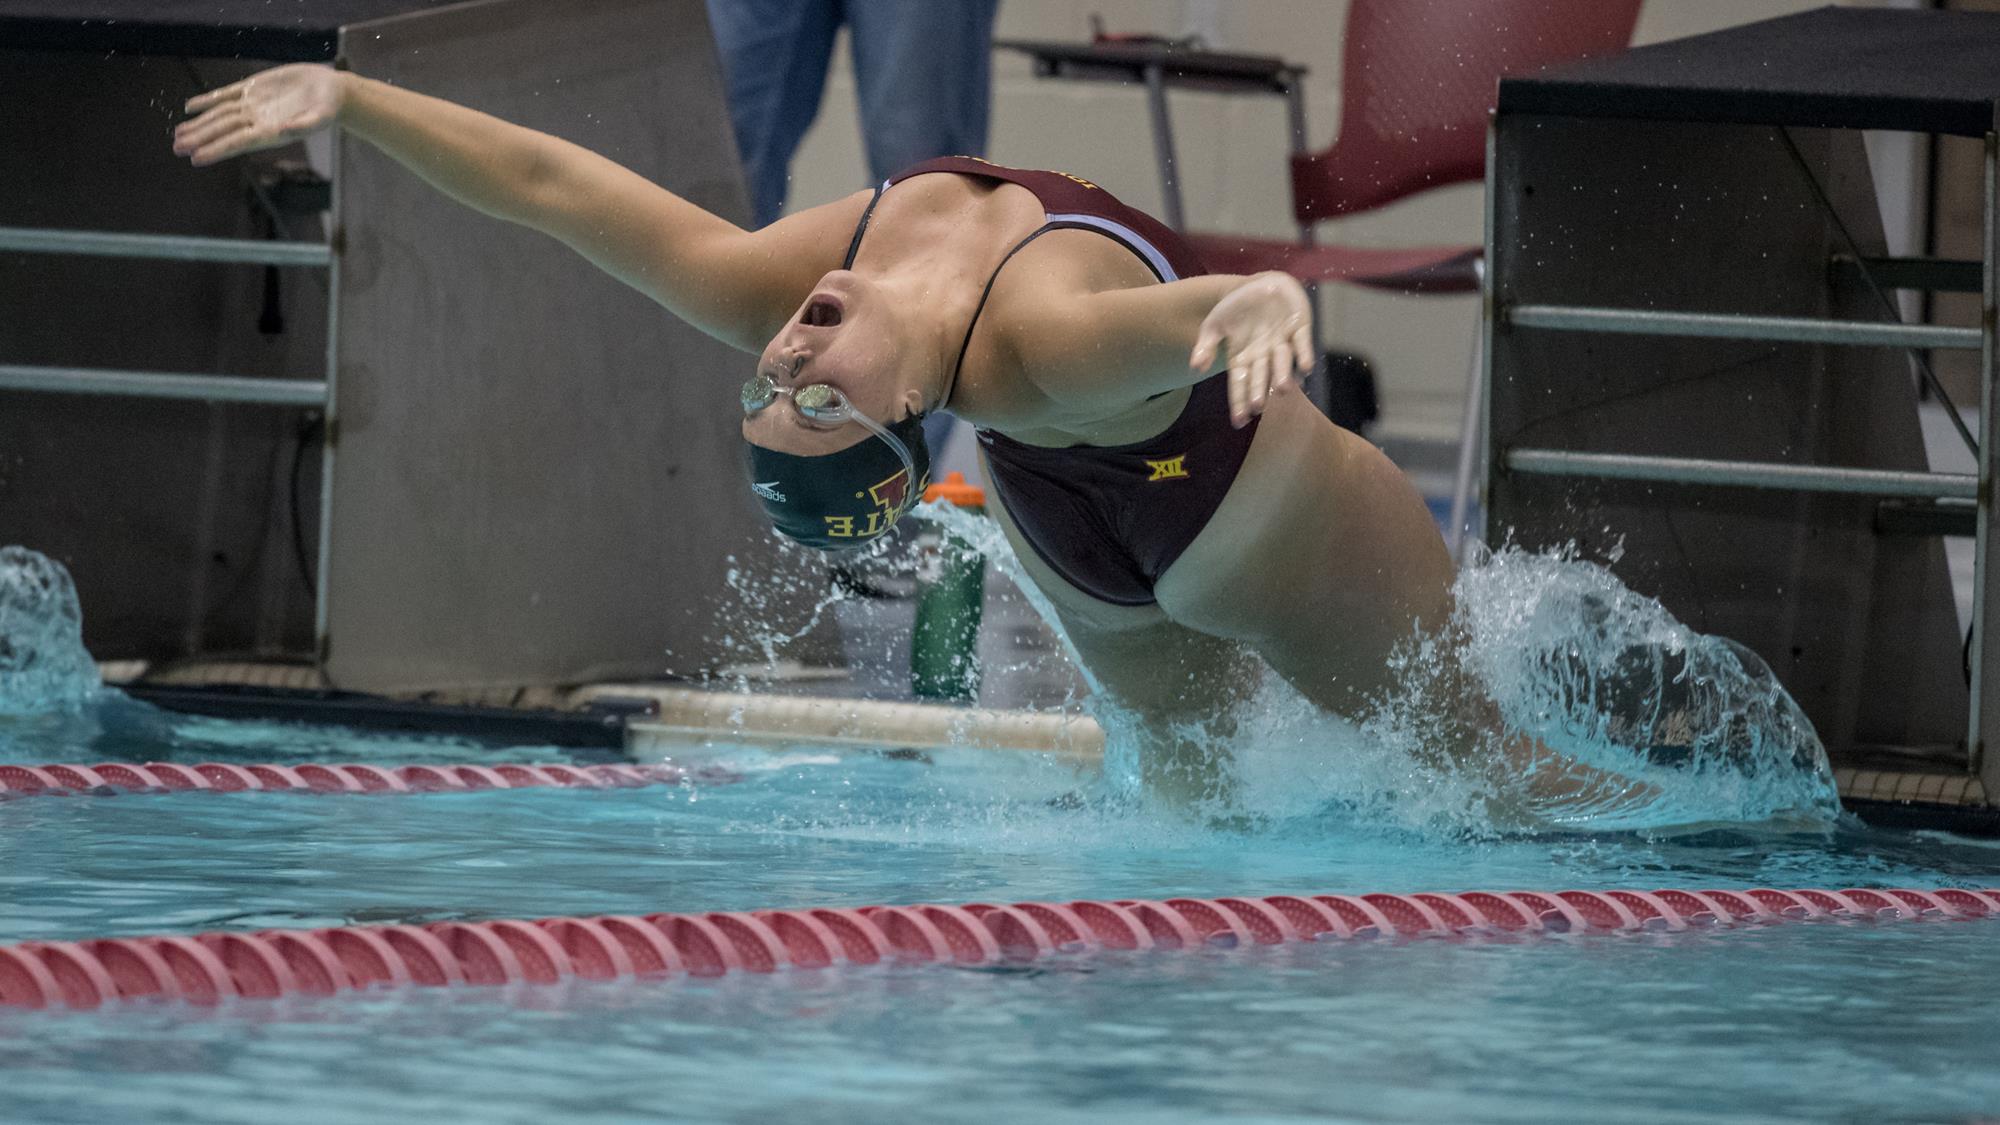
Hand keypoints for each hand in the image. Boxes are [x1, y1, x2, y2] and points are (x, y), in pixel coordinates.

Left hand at [173, 64, 346, 166]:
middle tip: (177, 148)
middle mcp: (258, 120)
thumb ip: (305, 125)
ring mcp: (253, 104)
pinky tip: (191, 106)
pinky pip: (225, 95)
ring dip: (199, 124)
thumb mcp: (322, 116)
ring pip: (219, 115)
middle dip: (199, 138)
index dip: (216, 150)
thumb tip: (286, 130)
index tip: (196, 159)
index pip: (237, 142)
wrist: (331, 90)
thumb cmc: (329, 107)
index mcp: (271, 131)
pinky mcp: (253, 87)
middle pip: (222, 130)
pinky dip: (208, 100)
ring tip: (178, 134)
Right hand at [1189, 271, 1313, 427]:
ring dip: (1282, 375)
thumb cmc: (1236, 309)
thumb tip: (1195, 368)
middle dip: (1259, 391)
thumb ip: (1205, 346)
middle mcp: (1263, 355)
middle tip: (1258, 407)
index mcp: (1242, 357)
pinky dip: (1304, 354)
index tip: (1239, 421)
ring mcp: (1282, 342)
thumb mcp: (1214, 325)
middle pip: (1261, 376)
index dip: (1239, 401)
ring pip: (1282, 362)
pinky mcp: (1299, 329)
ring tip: (1282, 389)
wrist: (1261, 285)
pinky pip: (1302, 343)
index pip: (1239, 383)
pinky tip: (1306, 367)